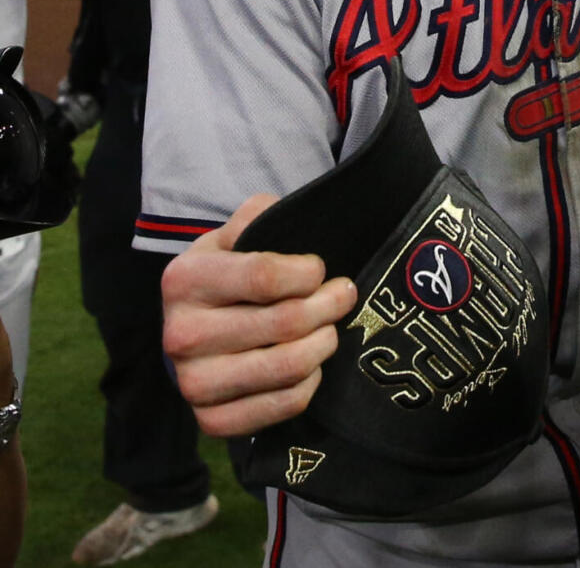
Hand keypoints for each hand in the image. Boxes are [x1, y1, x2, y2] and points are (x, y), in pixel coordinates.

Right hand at [160, 194, 357, 436]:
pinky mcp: (211, 421)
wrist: (196, 332)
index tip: (319, 270)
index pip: (265, 276)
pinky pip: (285, 404)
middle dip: (329, 304)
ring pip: (290, 366)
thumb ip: (258, 215)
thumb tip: (281, 214)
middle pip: (286, 322)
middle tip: (342, 295)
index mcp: (183, 280)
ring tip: (329, 327)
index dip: (308, 272)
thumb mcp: (236, 236)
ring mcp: (193, 384)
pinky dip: (309, 382)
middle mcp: (180, 336)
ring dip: (324, 342)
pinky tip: (309, 363)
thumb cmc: (228, 275)